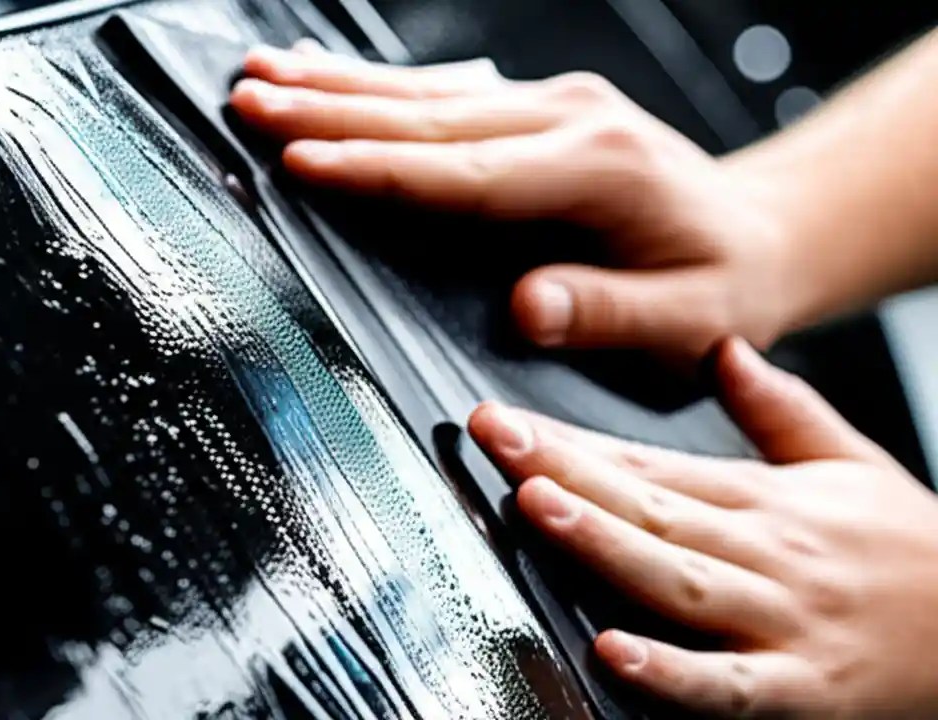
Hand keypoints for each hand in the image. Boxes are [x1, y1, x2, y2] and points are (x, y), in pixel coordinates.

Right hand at [231, 46, 803, 363]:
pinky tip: (325, 74)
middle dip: (328, 111)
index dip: (375, 168)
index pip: (462, 172)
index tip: (301, 160)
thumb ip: (609, 312)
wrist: (761, 232)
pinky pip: (441, 93)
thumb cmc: (724, 286)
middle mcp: (569, 119)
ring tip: (260, 74)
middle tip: (248, 101)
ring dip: (336, 86)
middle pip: (426, 116)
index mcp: (597, 170)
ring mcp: (552, 104)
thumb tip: (527, 307)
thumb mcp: (690, 320)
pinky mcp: (538, 107)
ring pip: (423, 94)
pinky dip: (376, 86)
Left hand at [467, 336, 937, 717]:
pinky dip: (671, 672)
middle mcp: (765, 551)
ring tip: (538, 508)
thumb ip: (777, 407)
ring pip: (678, 578)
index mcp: (762, 498)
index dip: (566, 441)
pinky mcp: (803, 688)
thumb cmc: (910, 552)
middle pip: (649, 506)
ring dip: (605, 544)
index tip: (500, 419)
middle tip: (495, 439)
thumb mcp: (849, 462)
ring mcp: (781, 620)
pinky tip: (614, 650)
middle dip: (563, 471)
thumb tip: (722, 349)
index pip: (645, 463)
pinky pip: (728, 685)